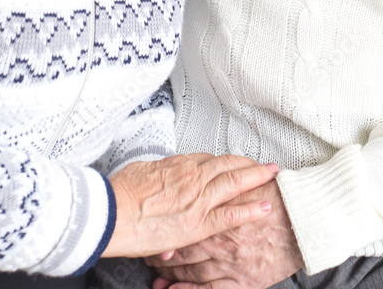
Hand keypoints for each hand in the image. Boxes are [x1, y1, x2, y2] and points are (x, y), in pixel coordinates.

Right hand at [103, 154, 278, 259]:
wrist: (111, 212)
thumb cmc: (119, 193)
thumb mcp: (140, 173)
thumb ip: (155, 178)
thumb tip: (158, 180)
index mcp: (178, 165)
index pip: (208, 160)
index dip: (224, 161)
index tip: (232, 162)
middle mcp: (192, 177)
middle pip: (227, 165)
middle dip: (248, 164)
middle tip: (264, 163)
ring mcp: (197, 198)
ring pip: (234, 182)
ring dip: (256, 177)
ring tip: (271, 175)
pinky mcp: (197, 223)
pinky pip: (230, 214)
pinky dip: (250, 209)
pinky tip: (264, 206)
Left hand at [146, 180, 302, 288]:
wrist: (306, 220)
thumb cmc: (281, 201)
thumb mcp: (246, 186)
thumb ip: (226, 185)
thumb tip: (208, 178)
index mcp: (220, 211)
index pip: (185, 222)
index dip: (166, 229)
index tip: (153, 232)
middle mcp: (221, 237)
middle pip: (184, 246)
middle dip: (165, 252)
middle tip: (149, 255)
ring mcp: (230, 260)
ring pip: (192, 269)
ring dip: (172, 274)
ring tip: (156, 278)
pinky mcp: (243, 280)